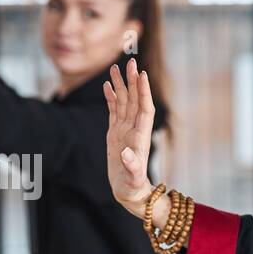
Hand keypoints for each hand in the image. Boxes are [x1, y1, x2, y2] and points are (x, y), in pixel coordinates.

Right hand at [104, 58, 163, 223]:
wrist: (129, 192)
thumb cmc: (132, 187)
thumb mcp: (132, 178)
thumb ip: (132, 166)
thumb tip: (126, 154)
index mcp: (140, 137)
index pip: (144, 109)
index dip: (143, 92)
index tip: (142, 75)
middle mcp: (134, 130)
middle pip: (134, 100)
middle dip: (132, 81)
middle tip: (130, 61)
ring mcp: (125, 130)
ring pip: (123, 102)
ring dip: (120, 85)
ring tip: (115, 67)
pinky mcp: (116, 133)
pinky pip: (114, 111)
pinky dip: (111, 97)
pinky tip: (109, 85)